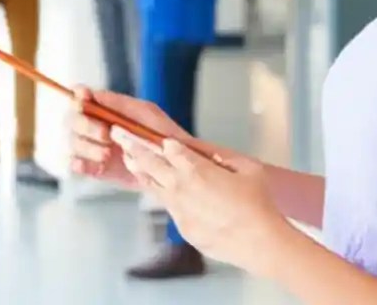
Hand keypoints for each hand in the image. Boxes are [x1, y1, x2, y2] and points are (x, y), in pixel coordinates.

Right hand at [67, 88, 188, 189]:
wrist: (174, 165)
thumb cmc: (162, 134)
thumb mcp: (144, 112)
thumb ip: (117, 103)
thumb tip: (91, 94)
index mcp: (105, 109)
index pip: (80, 99)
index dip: (77, 98)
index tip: (83, 101)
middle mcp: (94, 126)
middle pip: (72, 121)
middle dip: (85, 126)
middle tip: (105, 135)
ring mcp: (93, 148)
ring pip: (73, 143)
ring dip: (87, 147)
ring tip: (108, 154)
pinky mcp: (96, 168)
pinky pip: (76, 165)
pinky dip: (81, 164)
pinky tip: (96, 165)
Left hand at [113, 128, 289, 278]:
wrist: (258, 241)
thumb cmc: (258, 205)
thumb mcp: (249, 170)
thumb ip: (227, 159)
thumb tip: (214, 158)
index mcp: (197, 168)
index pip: (171, 149)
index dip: (163, 142)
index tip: (156, 138)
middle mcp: (181, 186)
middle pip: (150, 162)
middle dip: (133, 145)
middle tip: (118, 135)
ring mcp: (178, 208)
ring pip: (151, 185)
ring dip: (139, 170)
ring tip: (128, 159)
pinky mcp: (181, 226)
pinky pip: (168, 206)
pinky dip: (163, 195)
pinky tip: (160, 190)